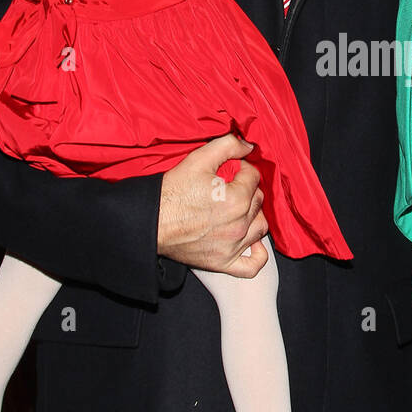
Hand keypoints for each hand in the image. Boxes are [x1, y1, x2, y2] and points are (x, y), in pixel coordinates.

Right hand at [157, 134, 267, 277]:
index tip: (230, 170)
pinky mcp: (224, 262)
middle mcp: (239, 224)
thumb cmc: (172, 192)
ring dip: (253, 215)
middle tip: (229, 187)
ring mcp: (233, 246)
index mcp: (236, 199)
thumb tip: (249, 145)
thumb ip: (228, 145)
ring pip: (260, 227)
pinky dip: (258, 255)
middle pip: (259, 201)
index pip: (254, 177)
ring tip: (238, 209)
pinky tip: (252, 243)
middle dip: (247, 189)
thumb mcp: (198, 159)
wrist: (150, 222)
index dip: (243, 169)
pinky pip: (253, 266)